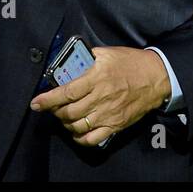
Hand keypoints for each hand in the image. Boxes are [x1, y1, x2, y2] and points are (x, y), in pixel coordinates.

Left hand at [29, 47, 169, 146]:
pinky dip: (80, 138)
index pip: (66, 92)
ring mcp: (108, 114)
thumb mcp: (107, 53)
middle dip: (55, 112)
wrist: (156, 78)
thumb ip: (88, 57)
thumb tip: (70, 61)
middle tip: (52, 107)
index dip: (48, 100)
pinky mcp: (115, 125)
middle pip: (69, 112)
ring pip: (78, 126)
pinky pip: (93, 139)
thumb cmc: (131, 63)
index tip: (36, 103)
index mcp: (96, 77)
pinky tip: (76, 131)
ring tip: (64, 117)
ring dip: (65, 123)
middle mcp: (100, 98)